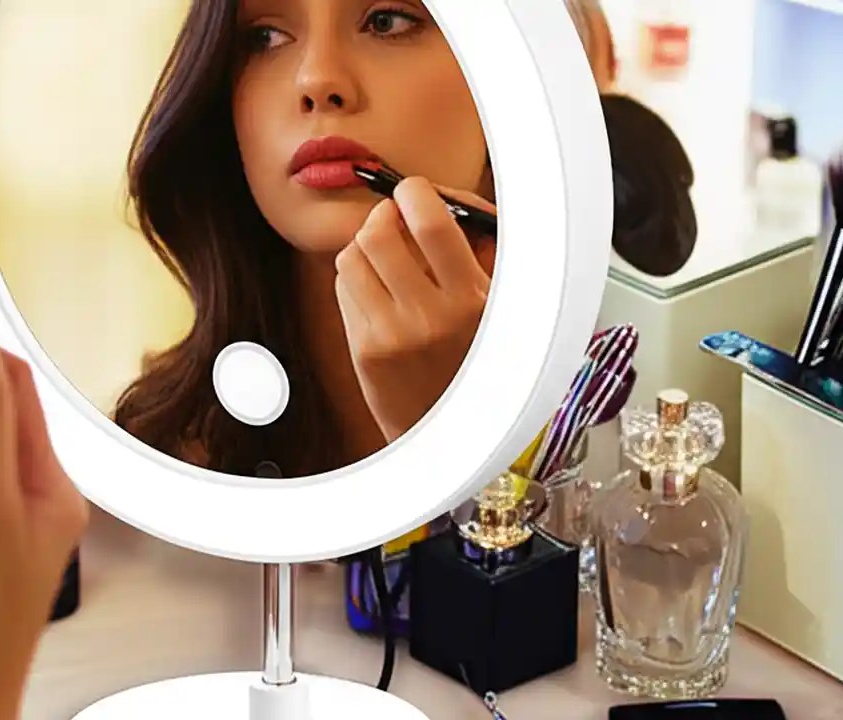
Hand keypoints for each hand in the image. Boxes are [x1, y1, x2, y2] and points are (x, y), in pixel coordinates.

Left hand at [335, 177, 496, 440]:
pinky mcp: (364, 351)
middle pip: (378, 233)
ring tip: (385, 256)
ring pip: (352, 257)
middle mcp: (429, 318)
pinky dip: (356, 278)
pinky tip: (377, 290)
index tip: (414, 193)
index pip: (430, 222)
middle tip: (393, 219)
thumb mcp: (499, 305)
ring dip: (365, 245)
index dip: (414, 194)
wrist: (456, 435)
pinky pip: (344, 289)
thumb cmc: (480, 360)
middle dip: (382, 216)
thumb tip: (443, 198)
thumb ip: (480, 250)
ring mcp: (390, 336)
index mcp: (473, 301)